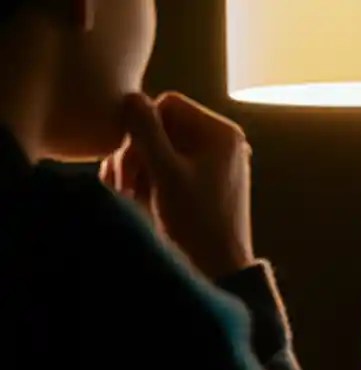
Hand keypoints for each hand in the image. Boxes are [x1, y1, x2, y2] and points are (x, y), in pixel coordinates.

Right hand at [100, 92, 255, 280]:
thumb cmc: (196, 222)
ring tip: (129, 196)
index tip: (133, 161)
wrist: (217, 269)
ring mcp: (211, 163)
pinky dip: (146, 179)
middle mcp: (220, 143)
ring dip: (136, 168)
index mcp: (221, 134)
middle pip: (161, 125)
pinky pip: (165, 166)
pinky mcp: (199, 183)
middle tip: (125, 184)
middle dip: (136, 152)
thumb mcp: (166, 173)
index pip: (169, 104)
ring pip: (158, 147)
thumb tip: (130, 96)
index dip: (142, 128)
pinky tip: (134, 200)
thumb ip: (146, 132)